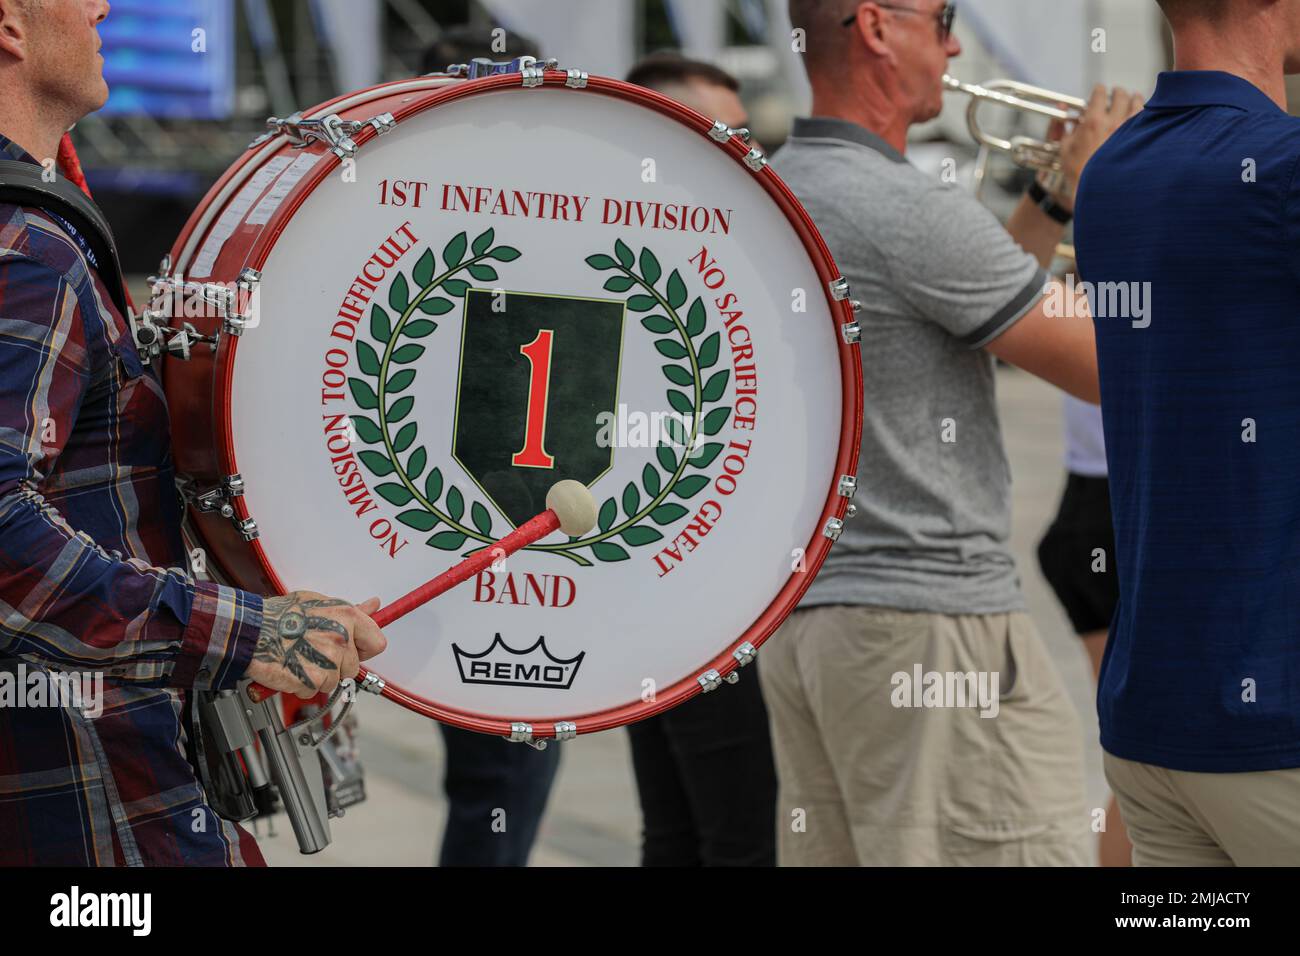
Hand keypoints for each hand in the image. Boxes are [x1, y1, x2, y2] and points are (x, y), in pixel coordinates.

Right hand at [246, 592, 386, 698]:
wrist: (251, 630)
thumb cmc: (281, 615)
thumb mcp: (319, 603)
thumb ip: (349, 610)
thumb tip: (373, 606)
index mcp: (347, 618)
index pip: (377, 643)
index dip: (364, 649)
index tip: (356, 651)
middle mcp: (341, 639)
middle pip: (352, 667)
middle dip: (336, 665)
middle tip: (314, 653)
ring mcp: (328, 661)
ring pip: (333, 681)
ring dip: (318, 676)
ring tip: (300, 658)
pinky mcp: (313, 680)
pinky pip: (314, 690)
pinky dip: (302, 685)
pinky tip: (292, 669)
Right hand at [1048, 84, 1143, 209]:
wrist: (1099, 190)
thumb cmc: (1079, 172)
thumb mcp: (1064, 149)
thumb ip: (1064, 127)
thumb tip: (1064, 109)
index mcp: (1093, 121)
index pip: (1099, 93)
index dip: (1098, 90)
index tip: (1099, 91)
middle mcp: (1113, 122)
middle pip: (1120, 94)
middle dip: (1117, 92)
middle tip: (1116, 94)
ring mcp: (1130, 130)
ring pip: (1138, 102)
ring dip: (1134, 99)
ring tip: (1132, 100)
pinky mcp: (1142, 139)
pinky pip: (1148, 117)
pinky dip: (1145, 113)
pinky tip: (1142, 117)